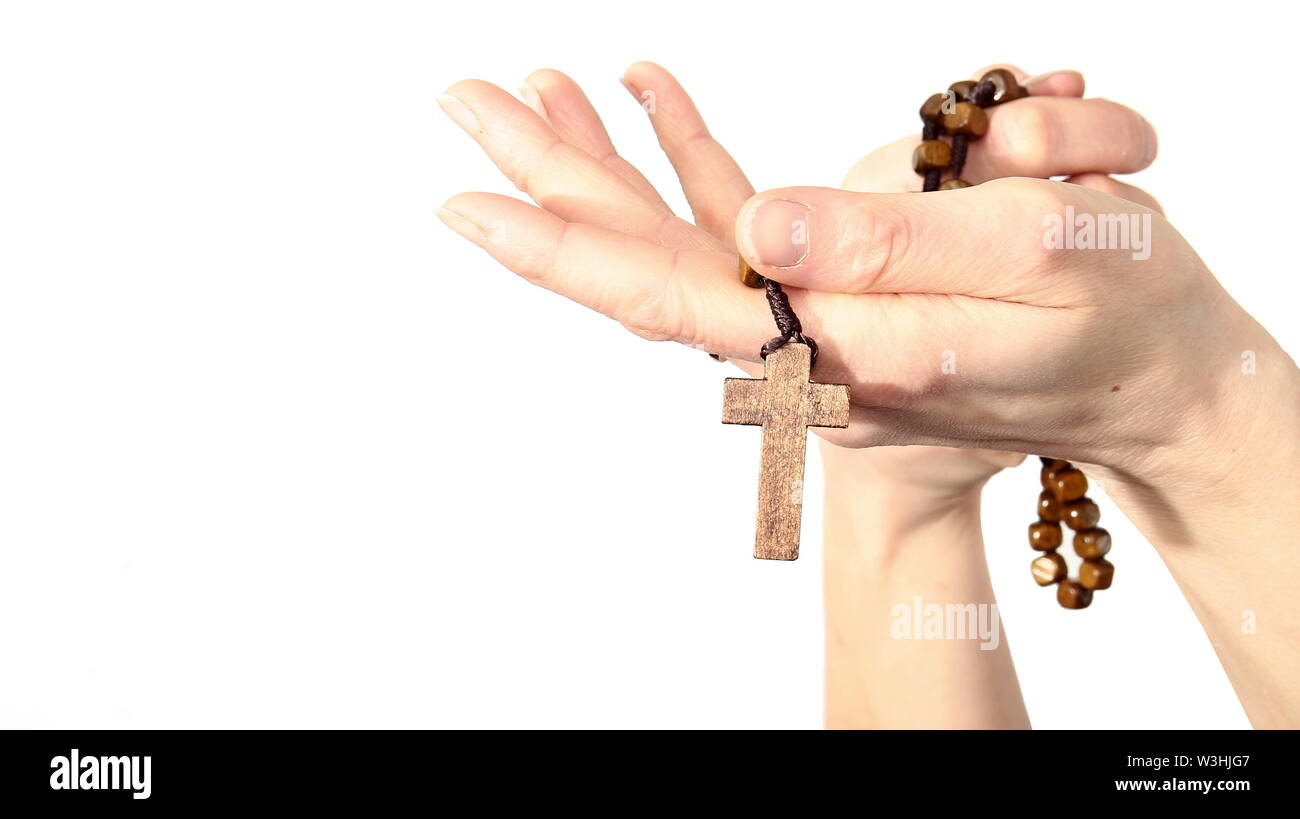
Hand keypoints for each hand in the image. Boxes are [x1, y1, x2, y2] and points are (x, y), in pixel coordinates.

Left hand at [440, 66, 1265, 489]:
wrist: (1142, 379)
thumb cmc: (1113, 324)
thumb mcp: (1033, 269)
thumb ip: (891, 252)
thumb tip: (762, 226)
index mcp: (835, 344)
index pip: (666, 295)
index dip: (562, 248)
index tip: (464, 202)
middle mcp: (798, 335)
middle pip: (644, 257)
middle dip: (548, 179)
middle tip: (463, 100)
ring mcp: (807, 307)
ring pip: (675, 232)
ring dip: (599, 160)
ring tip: (537, 85)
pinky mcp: (831, 276)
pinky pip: (736, 209)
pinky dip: (686, 152)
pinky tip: (648, 92)